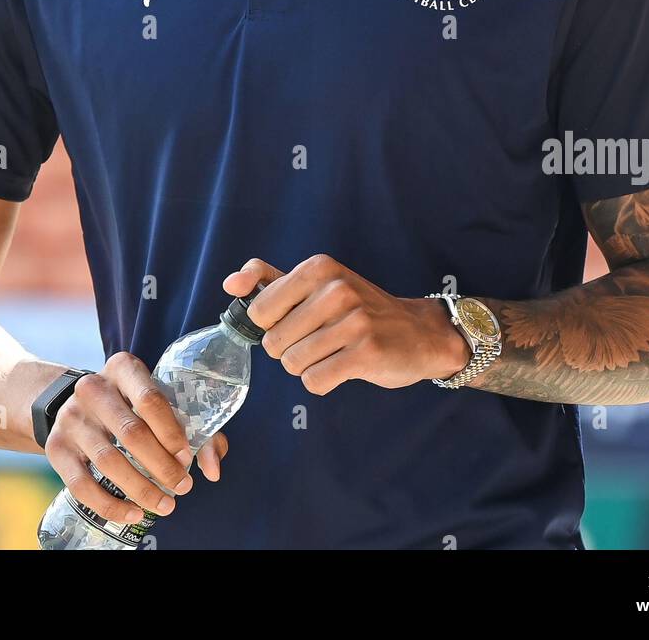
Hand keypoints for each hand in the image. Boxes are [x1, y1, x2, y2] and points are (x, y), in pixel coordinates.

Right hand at [44, 351, 227, 526]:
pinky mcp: (56, 447)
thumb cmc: (129, 403)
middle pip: (132, 433)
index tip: (187, 457)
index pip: (150, 399)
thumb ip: (194, 428)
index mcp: (123, 368)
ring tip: (166, 505)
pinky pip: (81, 484)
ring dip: (141, 489)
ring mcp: (71, 418)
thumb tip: (214, 469)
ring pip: (108, 461)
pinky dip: (109, 504)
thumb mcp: (156, 399)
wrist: (74, 403)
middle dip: (162, 466)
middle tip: (183, 486)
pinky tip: (132, 512)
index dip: (171, 432)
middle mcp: (93, 389)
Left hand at [222, 255, 466, 393]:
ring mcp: (353, 320)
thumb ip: (269, 279)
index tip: (295, 321)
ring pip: (293, 364)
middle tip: (319, 340)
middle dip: (289, 350)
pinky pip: (315, 381)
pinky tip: (342, 367)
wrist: (418, 332)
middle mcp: (336, 289)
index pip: (259, 309)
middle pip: (274, 342)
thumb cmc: (358, 309)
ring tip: (332, 353)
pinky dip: (322, 381)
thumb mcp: (317, 283)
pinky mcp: (366, 352)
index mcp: (318, 268)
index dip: (271, 325)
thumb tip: (229, 283)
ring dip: (307, 367)